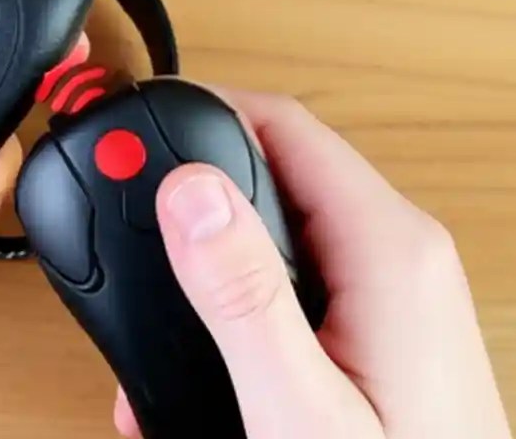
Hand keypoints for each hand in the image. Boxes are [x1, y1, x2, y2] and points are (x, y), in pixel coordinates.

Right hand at [114, 89, 512, 437]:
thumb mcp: (296, 405)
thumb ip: (241, 296)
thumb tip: (189, 192)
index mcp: (388, 249)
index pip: (285, 125)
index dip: (202, 109)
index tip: (132, 126)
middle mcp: (397, 254)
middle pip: (276, 170)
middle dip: (191, 189)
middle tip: (119, 213)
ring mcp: (389, 290)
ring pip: (277, 228)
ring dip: (206, 257)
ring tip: (147, 306)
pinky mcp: (374, 327)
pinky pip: (292, 282)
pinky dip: (234, 303)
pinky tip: (195, 359)